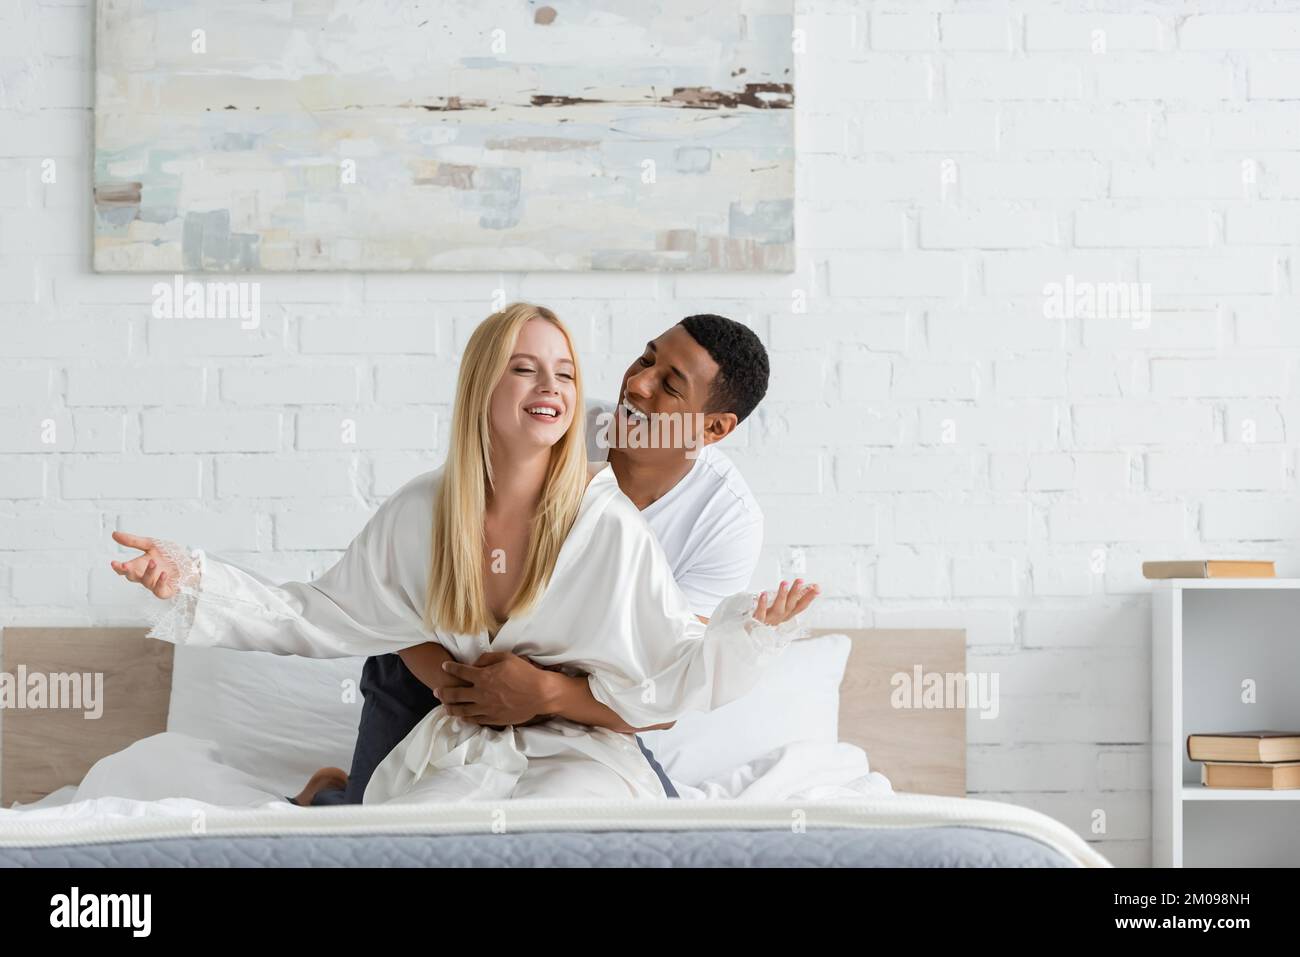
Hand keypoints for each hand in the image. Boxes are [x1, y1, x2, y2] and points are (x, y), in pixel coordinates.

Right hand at [109, 531, 181, 599]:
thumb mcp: (151, 544)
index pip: (124, 569)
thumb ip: (133, 541)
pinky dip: (160, 583)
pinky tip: (163, 574)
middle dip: (128, 571)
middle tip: (125, 565)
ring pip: (147, 582)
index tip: (114, 562)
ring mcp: (155, 584)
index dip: (118, 567)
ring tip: (153, 562)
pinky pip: (160, 590)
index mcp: (139, 566)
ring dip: (149, 572)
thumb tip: (114, 534)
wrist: (190, 561)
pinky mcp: (166, 590)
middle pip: (132, 577)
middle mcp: (145, 576)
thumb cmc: (169, 554)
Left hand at [439, 651, 556, 727]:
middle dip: (443, 692)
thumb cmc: (525, 673)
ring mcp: (486, 708)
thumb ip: (487, 658)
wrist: (540, 694)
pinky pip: (475, 720)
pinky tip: (461, 717)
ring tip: (444, 707)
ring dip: (450, 708)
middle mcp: (481, 693)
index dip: (450, 668)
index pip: (460, 672)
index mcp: (483, 677)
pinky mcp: (493, 718)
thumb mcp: (506, 657)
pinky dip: (465, 718)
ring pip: (462, 710)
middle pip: (455, 694)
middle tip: (436, 691)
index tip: (444, 667)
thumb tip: (474, 663)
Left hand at [753, 578, 818, 627]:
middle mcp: (781, 617)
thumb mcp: (786, 606)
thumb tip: (815, 586)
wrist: (754, 629)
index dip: (809, 597)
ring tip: (785, 583)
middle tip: (800, 581)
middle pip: (790, 605)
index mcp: (789, 614)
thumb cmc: (771, 615)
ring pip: (778, 608)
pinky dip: (762, 604)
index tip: (816, 588)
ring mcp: (770, 619)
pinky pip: (761, 613)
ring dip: (782, 595)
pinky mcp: (759, 620)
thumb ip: (799, 595)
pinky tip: (763, 594)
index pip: (801, 606)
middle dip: (796, 593)